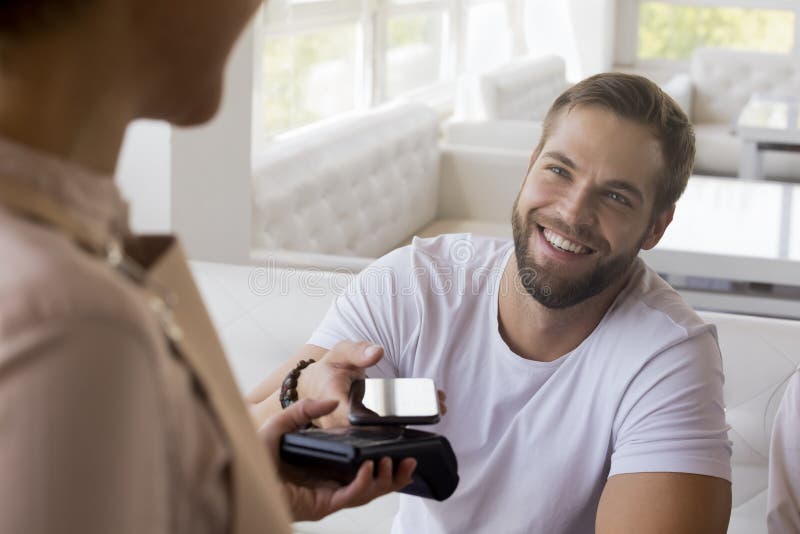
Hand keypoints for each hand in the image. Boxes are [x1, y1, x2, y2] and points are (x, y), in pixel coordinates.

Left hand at [259, 398, 416, 521]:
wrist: (240, 475)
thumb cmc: (257, 455)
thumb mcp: (280, 424)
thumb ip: (303, 409)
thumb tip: (332, 401)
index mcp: (329, 464)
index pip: (364, 463)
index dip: (384, 457)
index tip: (400, 444)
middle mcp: (333, 481)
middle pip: (373, 481)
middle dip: (395, 474)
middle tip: (411, 459)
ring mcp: (329, 494)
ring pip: (367, 492)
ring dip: (384, 479)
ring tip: (393, 462)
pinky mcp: (322, 504)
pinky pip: (350, 496)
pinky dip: (363, 483)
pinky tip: (368, 469)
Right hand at [295, 341, 447, 427]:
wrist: (317, 385)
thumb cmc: (329, 369)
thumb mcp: (340, 353)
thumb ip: (357, 351)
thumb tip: (377, 352)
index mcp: (334, 404)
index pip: (355, 421)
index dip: (379, 424)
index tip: (404, 419)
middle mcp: (344, 424)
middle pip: (376, 432)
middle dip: (408, 422)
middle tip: (437, 406)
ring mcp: (356, 431)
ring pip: (385, 434)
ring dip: (413, 422)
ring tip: (439, 405)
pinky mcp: (367, 431)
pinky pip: (387, 430)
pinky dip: (409, 421)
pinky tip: (429, 409)